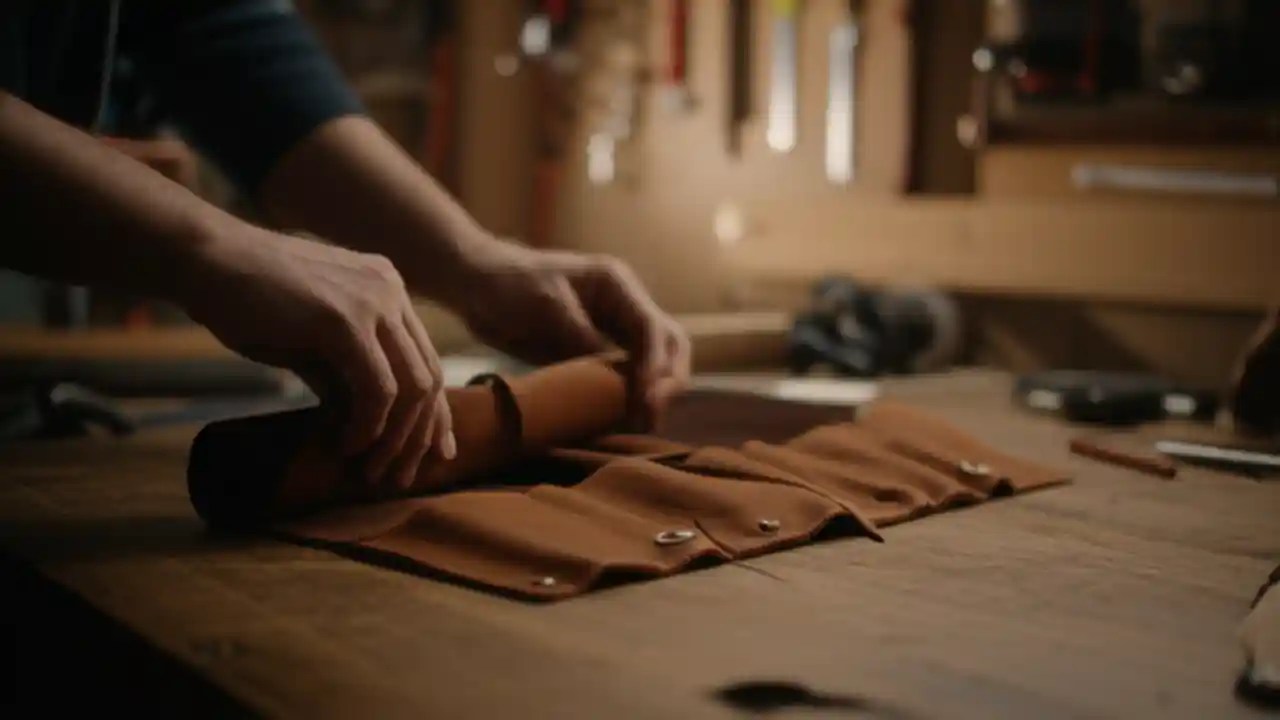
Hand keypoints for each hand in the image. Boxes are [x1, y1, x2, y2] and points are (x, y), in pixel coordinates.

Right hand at [181, 225, 454, 488]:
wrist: (204, 262)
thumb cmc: (247, 301)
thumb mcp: (310, 341)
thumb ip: (342, 374)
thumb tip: (362, 423)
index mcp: (386, 289)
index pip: (427, 361)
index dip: (434, 416)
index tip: (433, 456)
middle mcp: (390, 290)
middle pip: (430, 378)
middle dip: (418, 438)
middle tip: (398, 480)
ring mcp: (373, 301)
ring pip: (413, 389)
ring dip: (395, 440)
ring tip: (370, 472)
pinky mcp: (346, 321)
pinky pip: (379, 390)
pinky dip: (369, 426)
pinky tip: (348, 445)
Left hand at [444, 238, 691, 426]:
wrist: (474, 283)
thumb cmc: (508, 282)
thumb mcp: (546, 307)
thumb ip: (581, 338)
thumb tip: (615, 375)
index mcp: (617, 286)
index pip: (654, 329)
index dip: (657, 365)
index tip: (646, 398)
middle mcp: (622, 308)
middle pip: (668, 346)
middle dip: (667, 381)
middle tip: (650, 416)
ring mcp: (609, 332)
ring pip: (650, 365)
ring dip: (652, 394)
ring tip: (640, 424)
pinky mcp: (591, 353)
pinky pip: (619, 379)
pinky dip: (625, 400)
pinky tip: (618, 421)